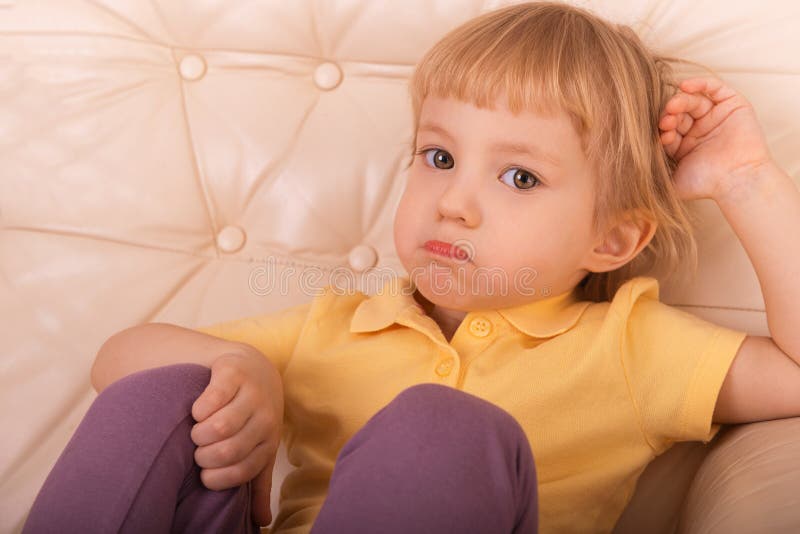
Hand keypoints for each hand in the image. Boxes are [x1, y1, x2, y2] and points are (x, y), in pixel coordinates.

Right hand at [190, 349, 283, 526]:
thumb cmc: (252, 414)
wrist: (253, 366)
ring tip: (196, 433)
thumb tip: (262, 522)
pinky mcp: (234, 371)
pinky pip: (212, 399)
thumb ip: (256, 481)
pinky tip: (197, 410)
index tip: (204, 476)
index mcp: (270, 438)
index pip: (243, 470)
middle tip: (199, 451)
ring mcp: (252, 392)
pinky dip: (199, 409)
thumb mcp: (258, 445)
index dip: (217, 478)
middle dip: (205, 456)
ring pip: (220, 426)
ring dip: (199, 434)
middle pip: (229, 449)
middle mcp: (266, 415)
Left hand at [658, 76, 773, 202]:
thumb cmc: (706, 185)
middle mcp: (698, 129)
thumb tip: (627, 180)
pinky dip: (700, 83)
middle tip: (665, 121)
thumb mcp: (672, 183)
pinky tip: (685, 86)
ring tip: (673, 106)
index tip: (659, 136)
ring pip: (693, 100)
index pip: (666, 128)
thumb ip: (651, 179)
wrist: (737, 181)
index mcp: (683, 145)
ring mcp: (715, 116)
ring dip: (680, 100)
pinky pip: (715, 87)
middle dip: (669, 114)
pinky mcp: (733, 105)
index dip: (661, 129)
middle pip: (678, 112)